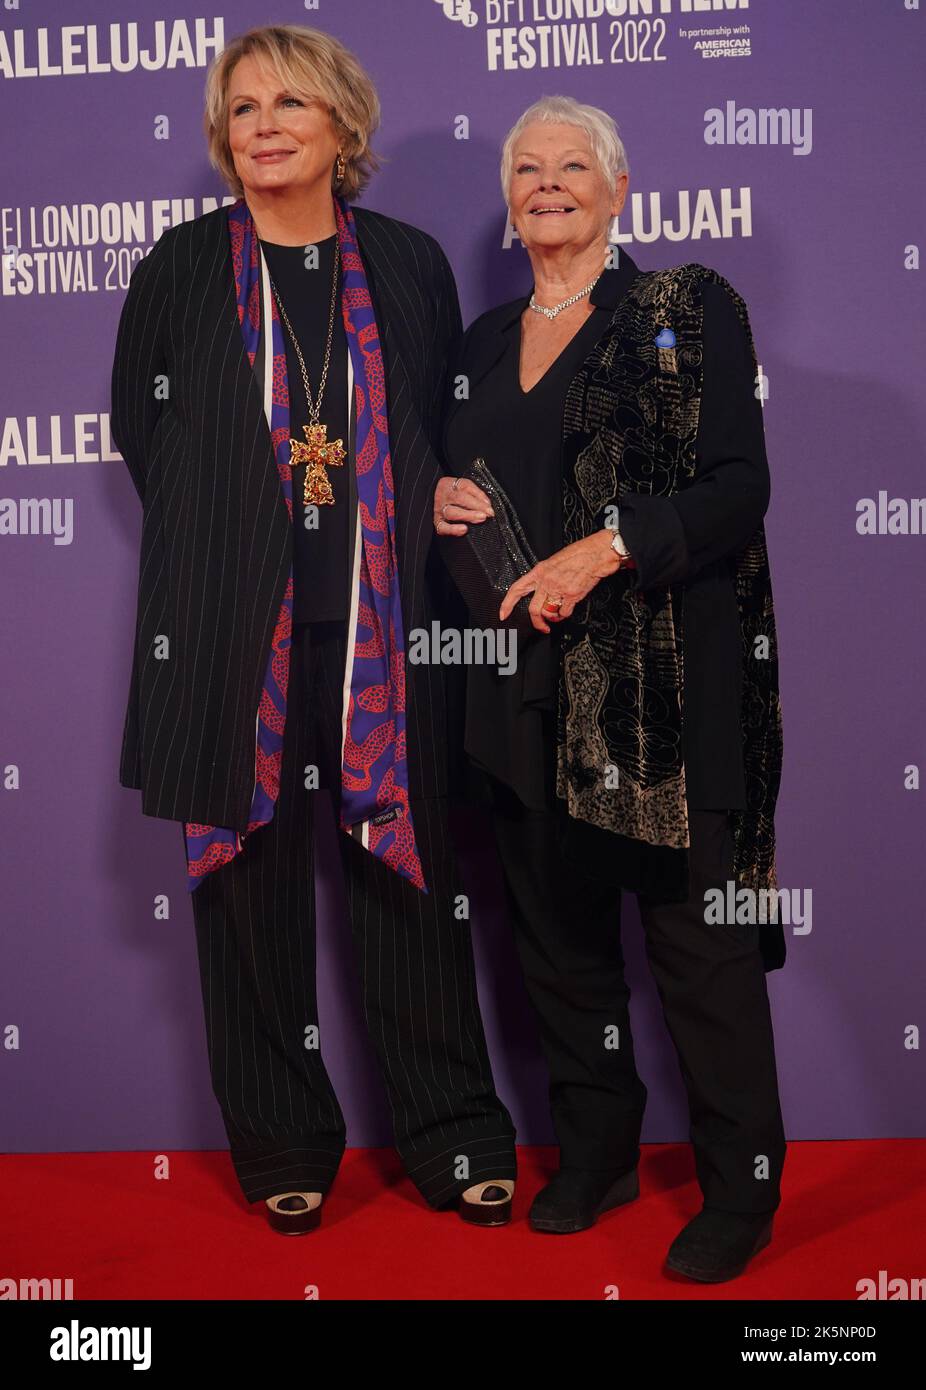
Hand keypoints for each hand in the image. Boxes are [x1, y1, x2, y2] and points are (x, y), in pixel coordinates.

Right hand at [433, 475, 493, 536]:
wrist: (435, 503)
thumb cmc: (456, 496)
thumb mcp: (465, 489)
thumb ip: (477, 494)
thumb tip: (487, 505)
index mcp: (449, 484)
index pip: (465, 486)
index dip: (479, 496)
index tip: (489, 506)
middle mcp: (443, 496)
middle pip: (458, 499)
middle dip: (475, 506)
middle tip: (486, 513)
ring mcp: (439, 510)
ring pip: (451, 512)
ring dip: (468, 516)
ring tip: (480, 519)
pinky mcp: (438, 523)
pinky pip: (443, 527)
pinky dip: (453, 529)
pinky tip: (463, 529)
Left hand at [499, 531, 623, 632]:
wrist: (596, 553)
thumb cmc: (578, 554)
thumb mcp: (554, 561)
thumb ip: (544, 576)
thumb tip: (541, 588)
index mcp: (539, 571)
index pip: (517, 589)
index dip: (507, 604)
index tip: (503, 614)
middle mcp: (547, 581)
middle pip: (534, 609)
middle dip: (537, 622)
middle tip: (541, 627)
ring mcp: (559, 589)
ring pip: (549, 612)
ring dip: (554, 617)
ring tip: (559, 613)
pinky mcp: (572, 595)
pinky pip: (564, 613)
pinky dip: (566, 614)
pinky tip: (569, 607)